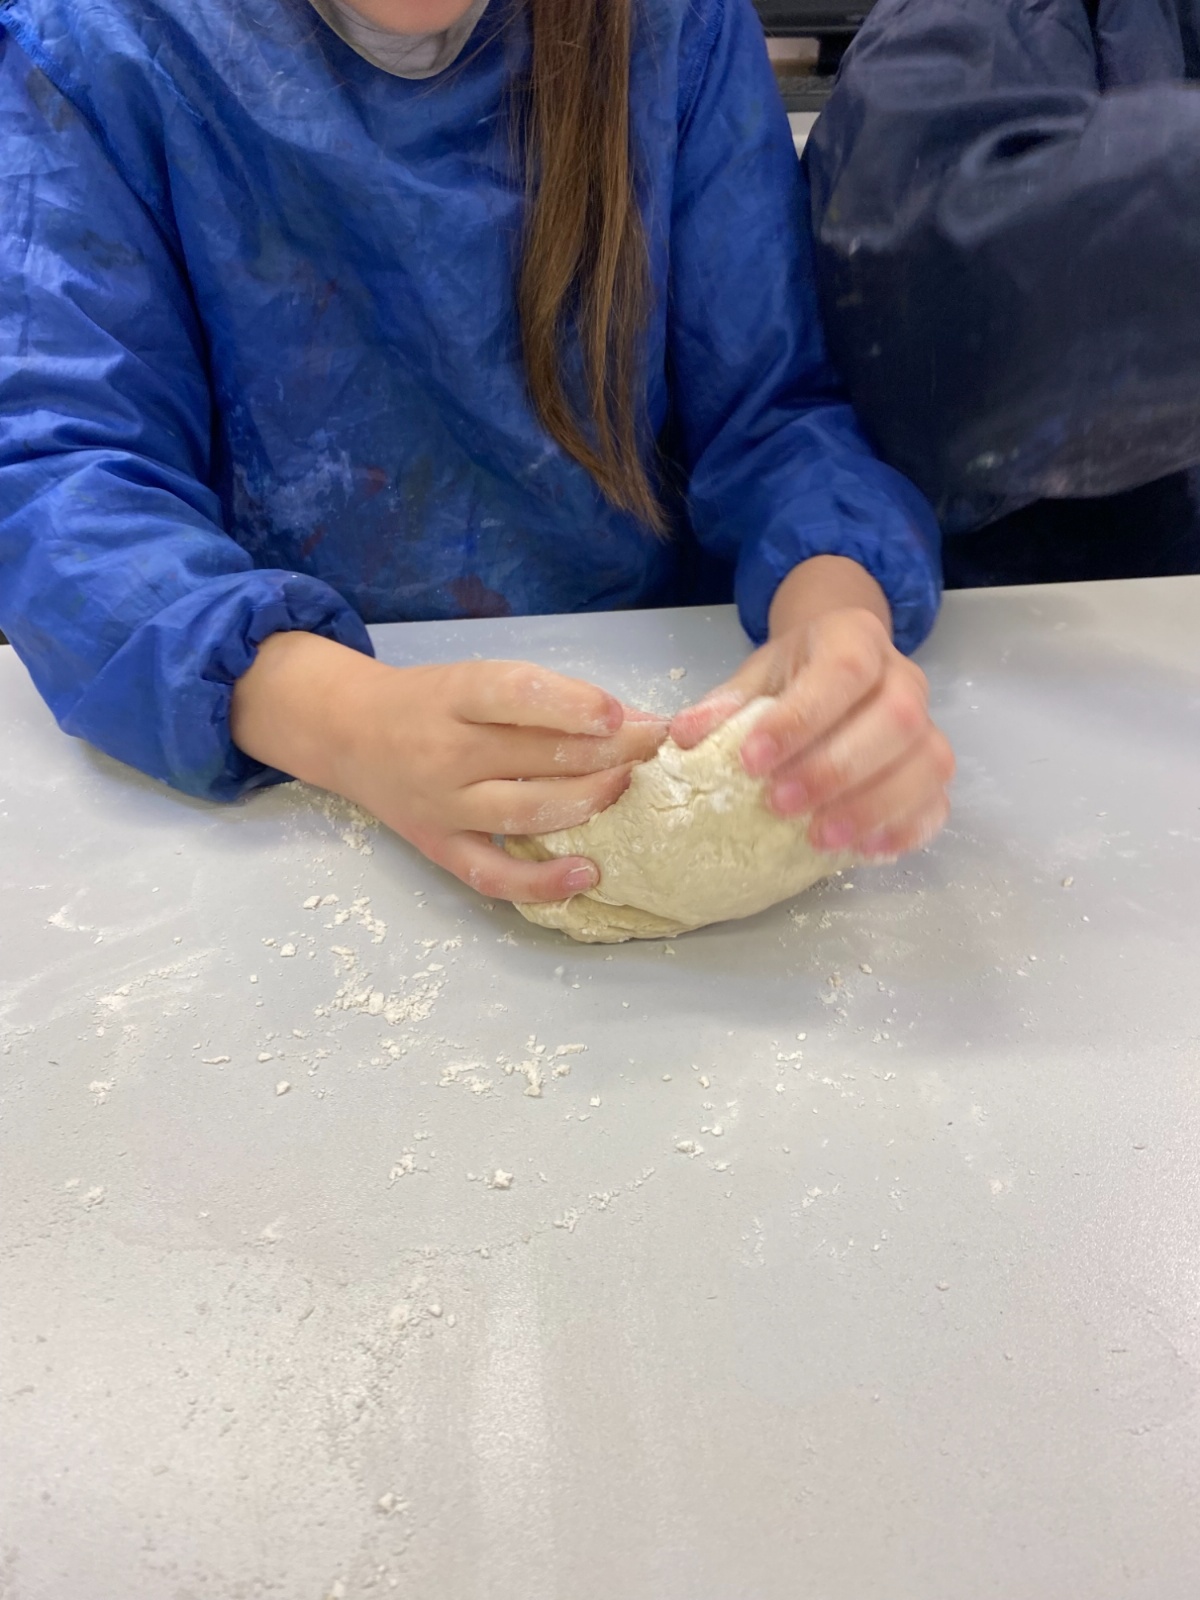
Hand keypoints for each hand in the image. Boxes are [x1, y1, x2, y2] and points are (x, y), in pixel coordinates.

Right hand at [231, 635, 665, 900]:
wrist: (348, 733)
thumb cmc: (430, 702)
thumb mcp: (473, 681)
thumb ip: (539, 699)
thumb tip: (629, 722)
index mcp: (454, 696)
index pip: (515, 695)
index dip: (572, 705)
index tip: (620, 715)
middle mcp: (445, 751)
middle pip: (535, 755)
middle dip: (608, 752)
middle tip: (655, 751)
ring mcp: (441, 806)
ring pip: (526, 812)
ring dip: (588, 803)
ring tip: (630, 793)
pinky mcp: (439, 848)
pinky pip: (493, 876)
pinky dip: (542, 883)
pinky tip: (588, 873)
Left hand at [670, 561, 953, 859]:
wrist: (838, 665)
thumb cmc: (793, 677)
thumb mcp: (754, 676)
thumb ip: (725, 705)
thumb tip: (682, 737)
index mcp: (856, 639)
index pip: (844, 671)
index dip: (801, 718)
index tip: (752, 760)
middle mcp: (904, 677)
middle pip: (896, 719)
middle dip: (836, 768)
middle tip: (779, 804)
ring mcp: (928, 725)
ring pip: (928, 763)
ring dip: (872, 806)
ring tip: (817, 837)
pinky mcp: (932, 771)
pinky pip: (938, 803)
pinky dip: (904, 830)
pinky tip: (862, 851)